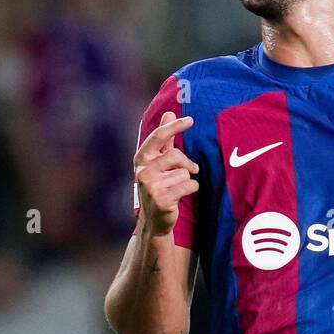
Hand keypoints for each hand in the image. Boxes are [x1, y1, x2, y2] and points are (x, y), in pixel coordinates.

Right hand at [133, 112, 198, 237]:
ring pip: (184, 172)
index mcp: (141, 159)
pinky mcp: (162, 199)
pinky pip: (188, 185)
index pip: (159, 137)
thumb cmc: (159, 186)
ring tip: (177, 188)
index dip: (174, 127)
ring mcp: (151, 186)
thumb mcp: (159, 162)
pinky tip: (181, 195)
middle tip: (192, 169)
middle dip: (187, 163)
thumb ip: (165, 139)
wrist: (155, 220)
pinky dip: (191, 189)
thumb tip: (169, 113)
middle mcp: (143, 171)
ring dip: (187, 180)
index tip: (190, 120)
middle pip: (175, 155)